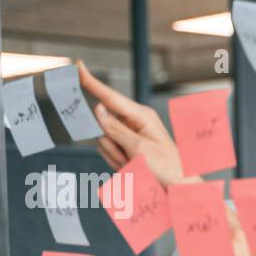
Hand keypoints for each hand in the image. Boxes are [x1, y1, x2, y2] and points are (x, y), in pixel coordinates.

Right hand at [78, 61, 190, 187]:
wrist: (178, 189)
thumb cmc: (167, 167)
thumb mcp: (139, 148)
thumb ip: (115, 129)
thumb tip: (98, 109)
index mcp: (142, 116)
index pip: (110, 96)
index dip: (91, 82)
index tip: (77, 65)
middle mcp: (134, 123)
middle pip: (103, 125)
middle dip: (111, 144)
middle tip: (129, 157)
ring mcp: (129, 137)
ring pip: (104, 142)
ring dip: (116, 157)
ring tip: (136, 165)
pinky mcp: (125, 149)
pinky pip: (109, 153)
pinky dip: (118, 164)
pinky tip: (133, 169)